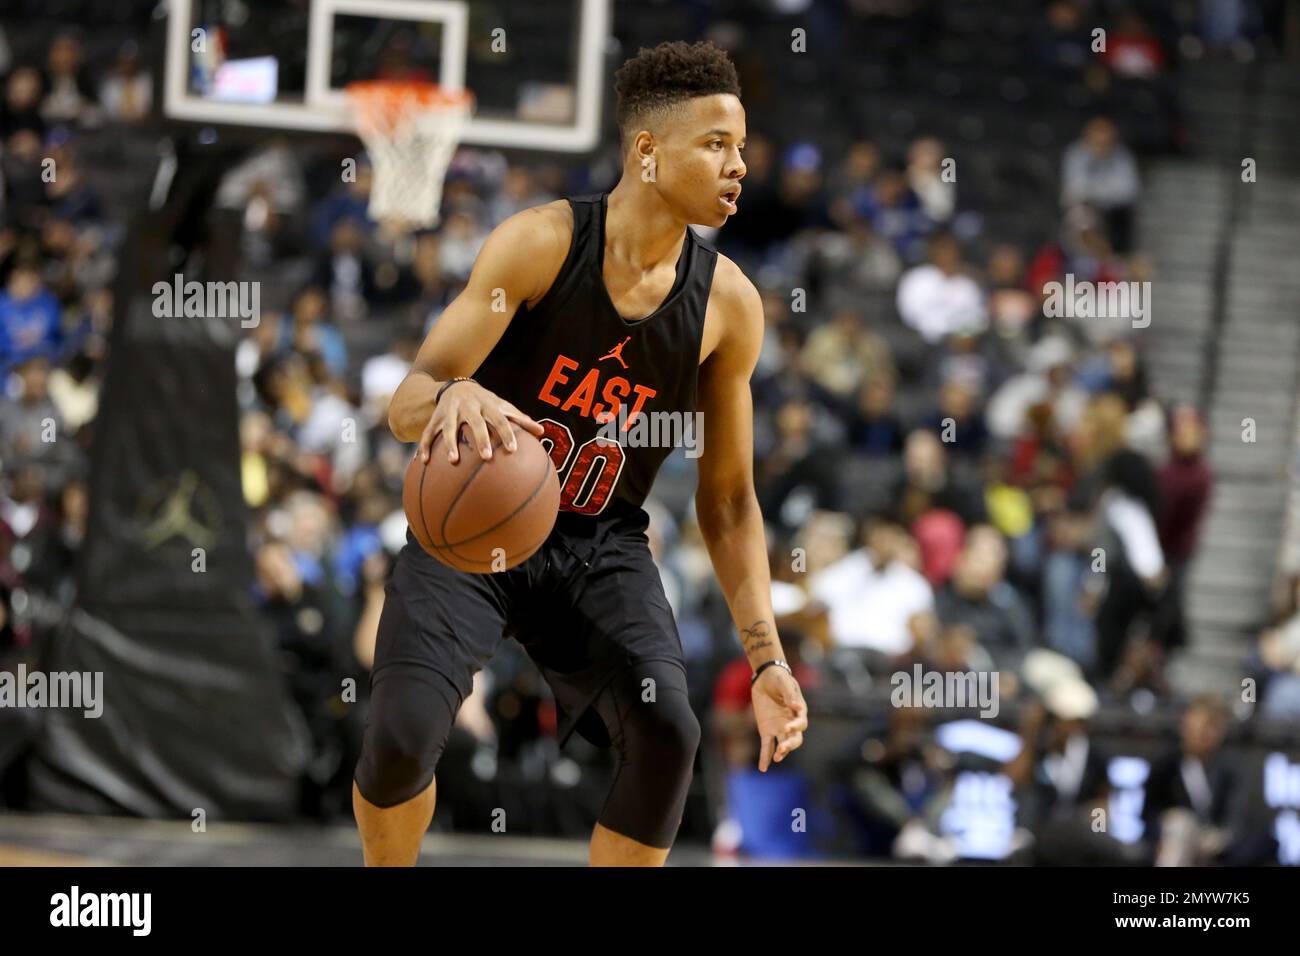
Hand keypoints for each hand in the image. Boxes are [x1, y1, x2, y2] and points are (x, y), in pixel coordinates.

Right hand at [417, 381, 543, 464]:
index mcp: (487, 405)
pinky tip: (422, 461)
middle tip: (487, 457)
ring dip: (450, 444)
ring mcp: (450, 412)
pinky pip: (428, 433)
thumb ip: (520, 419)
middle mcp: (469, 407)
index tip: (513, 450)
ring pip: (449, 428)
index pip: (500, 419)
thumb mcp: (502, 406)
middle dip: (481, 438)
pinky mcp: (435, 418)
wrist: (455, 386)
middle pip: (475, 422)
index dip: (507, 433)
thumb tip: (541, 432)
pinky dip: (424, 446)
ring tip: (453, 461)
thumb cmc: (485, 402)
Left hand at [751, 666, 807, 771]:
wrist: (766, 677)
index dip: (796, 726)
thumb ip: (789, 694)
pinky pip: (767, 746)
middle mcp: (791, 722)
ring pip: (783, 745)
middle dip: (790, 745)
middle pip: (795, 739)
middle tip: (783, 749)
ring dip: (781, 752)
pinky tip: (763, 768)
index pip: (801, 723)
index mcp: (799, 711)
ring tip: (776, 758)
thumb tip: (796, 706)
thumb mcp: (784, 682)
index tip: (788, 726)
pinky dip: (765, 757)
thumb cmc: (779, 678)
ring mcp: (779, 728)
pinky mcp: (767, 731)